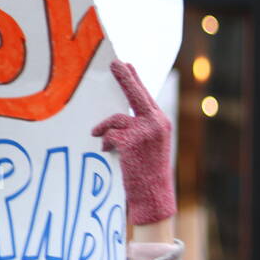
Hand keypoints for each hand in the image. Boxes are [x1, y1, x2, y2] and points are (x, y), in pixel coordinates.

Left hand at [91, 61, 174, 225]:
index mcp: (160, 122)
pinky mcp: (131, 141)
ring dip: (105, 129)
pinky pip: (109, 135)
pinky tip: (105, 152)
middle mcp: (156, 123)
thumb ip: (139, 128)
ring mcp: (145, 131)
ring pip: (116, 119)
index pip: (145, 96)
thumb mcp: (148, 146)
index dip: (134, 79)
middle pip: (136, 94)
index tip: (126, 64)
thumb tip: (118, 118)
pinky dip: (105, 143)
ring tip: (99, 137)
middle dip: (124, 78)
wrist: (153, 196)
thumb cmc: (147, 173)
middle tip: (114, 63)